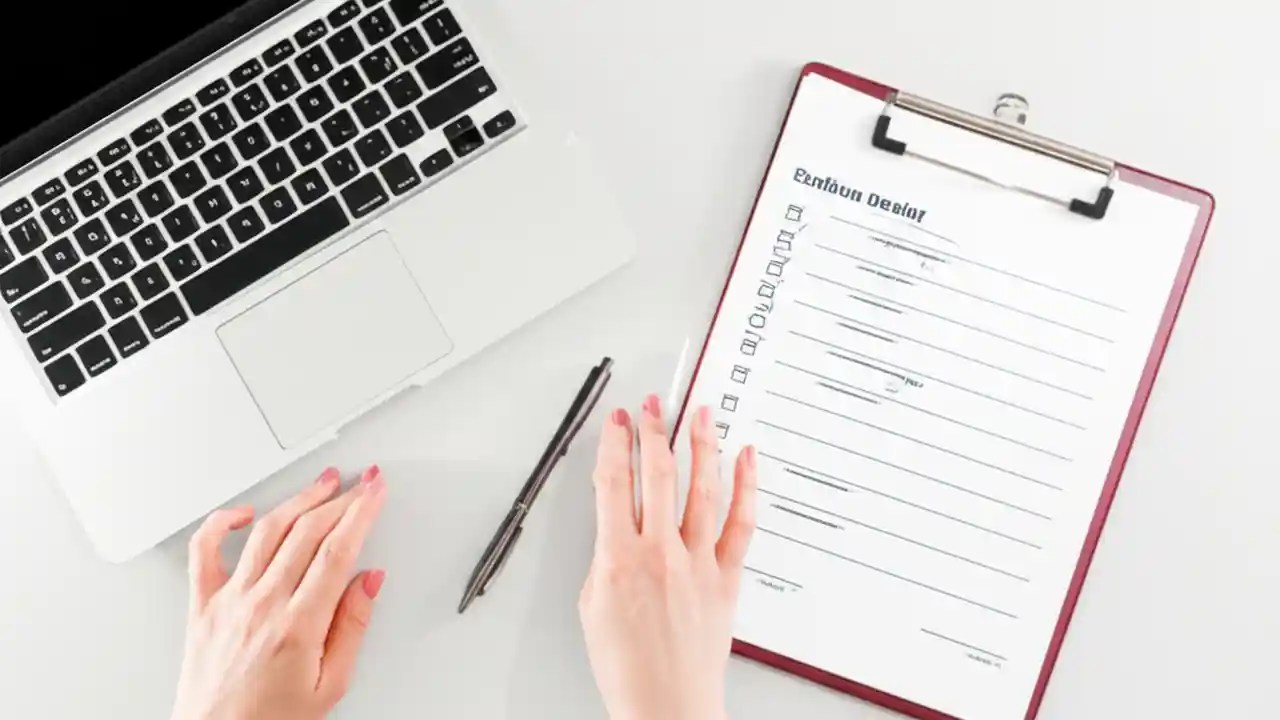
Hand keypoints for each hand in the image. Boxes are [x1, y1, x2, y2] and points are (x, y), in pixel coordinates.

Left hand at [171, 466, 388, 719]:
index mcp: (297, 626)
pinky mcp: (202, 605)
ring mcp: (228, 600)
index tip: (376, 491)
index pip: (337, 551)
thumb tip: (368, 581)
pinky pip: (204, 550)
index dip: (361, 512)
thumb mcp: (330, 684)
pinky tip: (244, 512)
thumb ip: (352, 627)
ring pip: (267, 530)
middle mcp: (261, 605)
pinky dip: (221, 522)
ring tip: (322, 484)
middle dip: (341, 498)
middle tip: (362, 482)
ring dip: (299, 499)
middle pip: (307, 532)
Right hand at [580, 395, 757, 719]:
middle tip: (652, 404)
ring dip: (700, 443)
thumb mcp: (591, 605)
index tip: (616, 420)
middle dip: (652, 430)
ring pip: (701, 488)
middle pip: (656, 474)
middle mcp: (660, 554)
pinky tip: (745, 458)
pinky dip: (745, 486)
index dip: (614, 443)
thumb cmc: (627, 667)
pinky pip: (740, 523)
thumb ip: (604, 557)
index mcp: (618, 560)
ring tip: (701, 413)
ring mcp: (697, 563)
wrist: (667, 706)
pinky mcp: (726, 577)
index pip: (613, 483)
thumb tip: (616, 523)